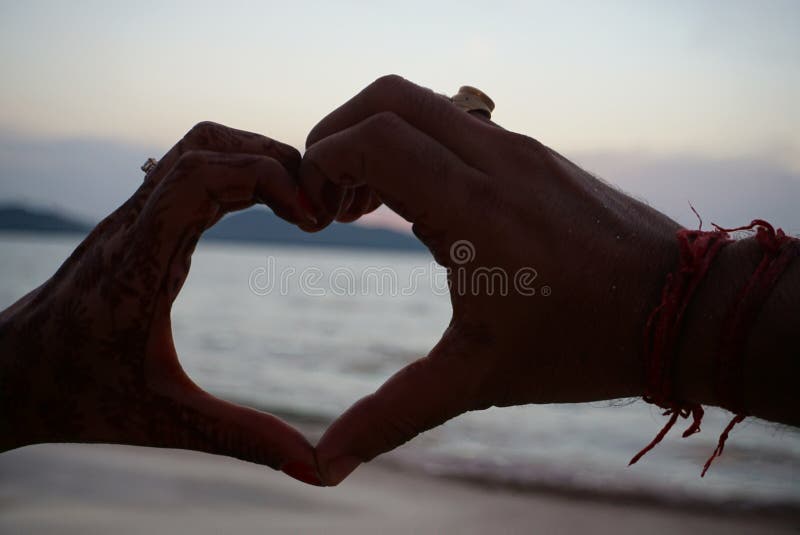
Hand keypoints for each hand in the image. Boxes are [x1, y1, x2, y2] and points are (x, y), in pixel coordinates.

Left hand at [0, 122, 320, 484]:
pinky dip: (238, 175)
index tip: (312, 221)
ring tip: (298, 205)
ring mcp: (133, 218)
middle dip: (272, 160)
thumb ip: (243, 439)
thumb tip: (315, 468)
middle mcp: (134, 225)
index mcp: (139, 262)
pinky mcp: (139, 224)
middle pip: (205, 145)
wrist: (10, 376)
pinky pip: (191, 173)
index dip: (268, 179)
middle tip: (316, 208)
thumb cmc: (79, 397)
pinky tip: (266, 210)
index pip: (202, 176)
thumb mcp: (168, 421)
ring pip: (196, 149)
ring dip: (254, 160)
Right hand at [300, 75, 683, 484]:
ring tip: (370, 204)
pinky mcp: (534, 153)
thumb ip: (393, 414)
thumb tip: (326, 463)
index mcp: (475, 208)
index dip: (324, 164)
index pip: (372, 138)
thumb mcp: (478, 379)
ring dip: (379, 139)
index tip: (321, 218)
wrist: (682, 307)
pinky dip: (418, 146)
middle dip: (338, 137)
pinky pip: (457, 123)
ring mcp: (519, 148)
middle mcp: (496, 160)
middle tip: (335, 201)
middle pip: (387, 98)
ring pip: (423, 103)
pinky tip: (423, 209)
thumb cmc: (585, 343)